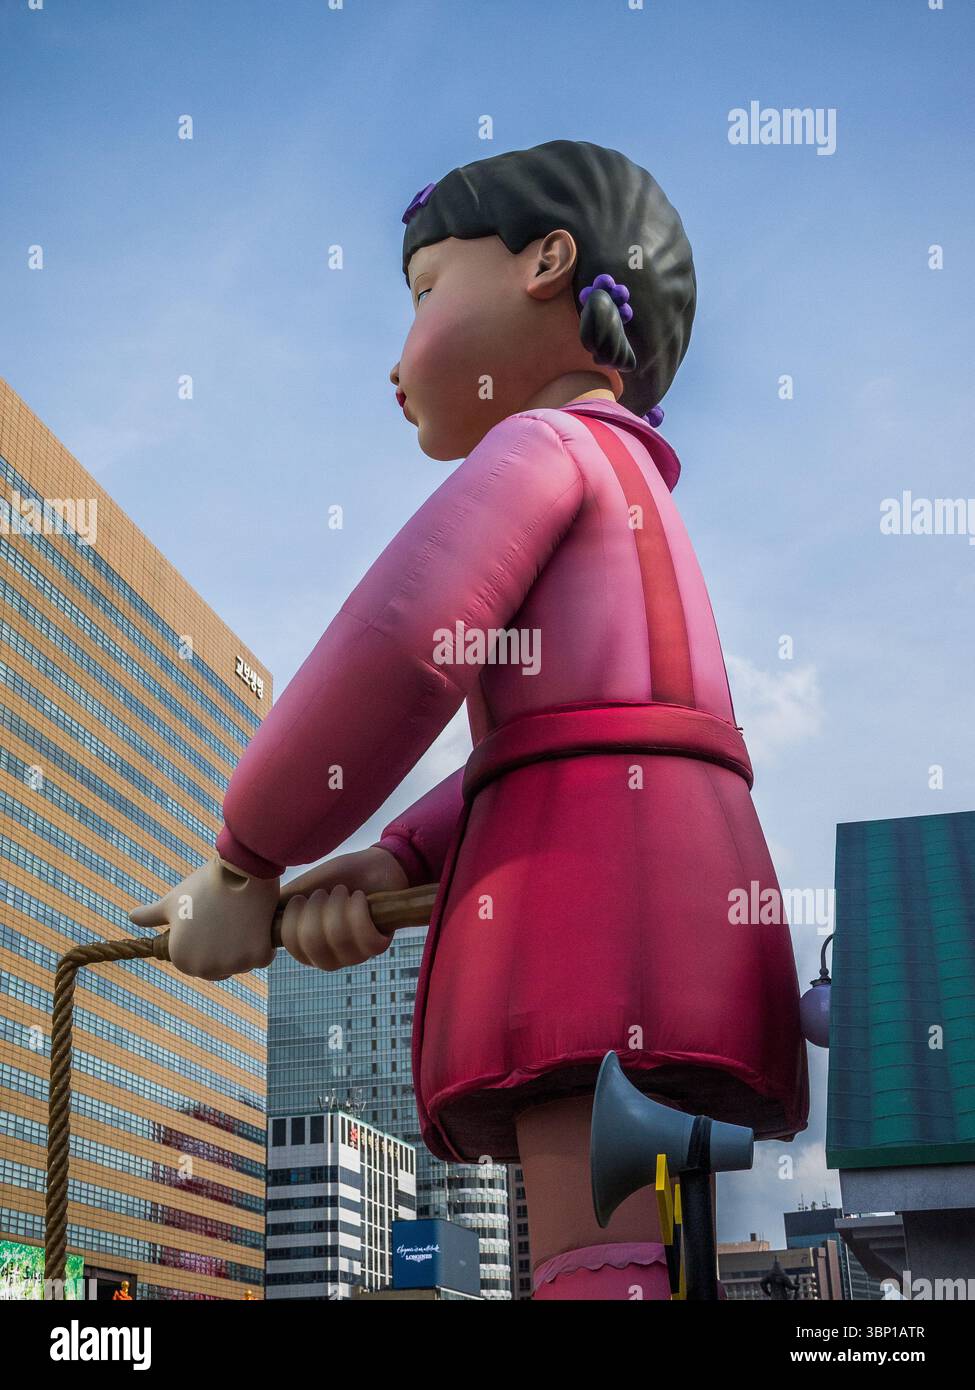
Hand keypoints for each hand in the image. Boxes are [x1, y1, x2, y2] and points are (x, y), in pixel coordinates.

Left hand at [129, 856, 278, 979]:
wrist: (240, 869)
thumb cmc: (204, 885)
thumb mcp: (172, 900)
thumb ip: (151, 915)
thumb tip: (132, 917)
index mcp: (182, 959)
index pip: (200, 964)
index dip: (208, 943)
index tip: (211, 923)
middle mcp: (206, 968)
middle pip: (222, 968)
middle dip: (227, 949)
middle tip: (228, 921)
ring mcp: (234, 964)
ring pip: (243, 963)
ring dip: (245, 947)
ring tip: (241, 920)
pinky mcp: (258, 956)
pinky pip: (263, 957)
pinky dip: (263, 943)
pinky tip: (257, 922)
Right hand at [278, 846, 407, 971]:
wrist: (375, 865)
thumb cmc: (337, 878)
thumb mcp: (302, 889)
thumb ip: (279, 906)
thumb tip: (252, 918)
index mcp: (308, 947)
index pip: (292, 946)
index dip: (293, 920)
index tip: (302, 899)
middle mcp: (329, 957)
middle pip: (313, 944)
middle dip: (316, 909)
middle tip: (324, 893)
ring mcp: (354, 954)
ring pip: (339, 939)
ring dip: (339, 905)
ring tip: (343, 892)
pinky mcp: (377, 945)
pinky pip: (365, 939)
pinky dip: (359, 910)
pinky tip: (359, 898)